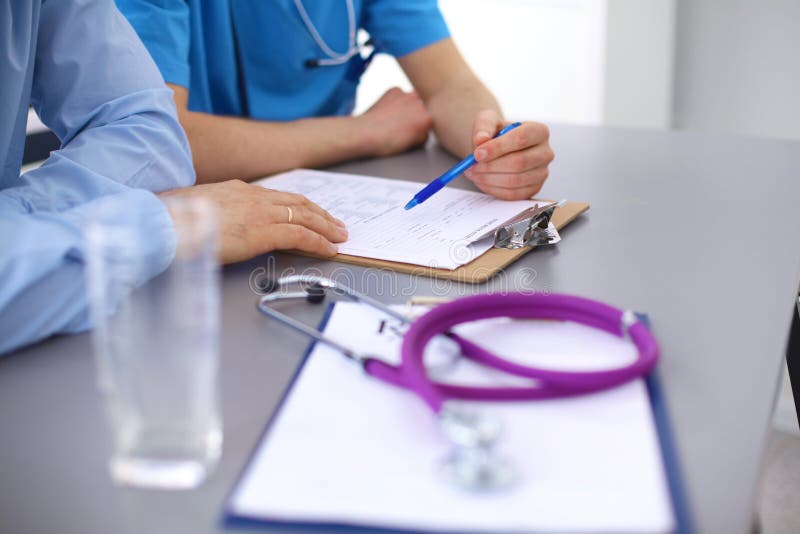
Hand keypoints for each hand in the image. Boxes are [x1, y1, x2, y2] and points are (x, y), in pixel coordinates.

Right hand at [159, 180, 346, 263]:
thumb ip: (214, 216)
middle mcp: (252, 196)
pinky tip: (329, 249)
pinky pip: (300, 235)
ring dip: (326, 227)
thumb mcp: (196, 213)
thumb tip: (218, 227)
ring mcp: (259, 212)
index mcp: (237, 190)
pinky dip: (318, 241)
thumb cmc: (170, 222)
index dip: (299, 206)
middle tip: (337, 225)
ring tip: (340, 237)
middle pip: (297, 202)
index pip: (277, 197)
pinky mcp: (262, 230)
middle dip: (320, 214)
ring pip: (305, 216)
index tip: (312, 213)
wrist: (164, 224)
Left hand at [359, 87, 431, 156]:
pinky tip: (388, 111)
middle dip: (418, 114)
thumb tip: (424, 128)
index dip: (425, 126)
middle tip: (406, 126)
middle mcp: (419, 102)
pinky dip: (396, 101)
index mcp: (427, 118)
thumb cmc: (386, 142)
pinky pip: (400, 95)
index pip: (434, 120)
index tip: (418, 130)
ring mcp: (406, 94)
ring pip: (413, 100)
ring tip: (395, 119)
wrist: (365, 133)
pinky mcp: (394, 90)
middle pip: (424, 108)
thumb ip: (424, 133)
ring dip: (408, 106)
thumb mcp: (414, 144)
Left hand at [463, 110, 553, 199]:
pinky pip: (512, 194)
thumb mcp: (488, 121)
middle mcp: (546, 153)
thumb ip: (484, 126)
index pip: (521, 139)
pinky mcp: (534, 189)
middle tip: (470, 166)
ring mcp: (542, 173)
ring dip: (489, 179)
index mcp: (539, 131)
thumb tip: (480, 140)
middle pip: (519, 162)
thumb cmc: (496, 132)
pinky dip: (493, 190)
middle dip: (490, 166)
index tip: (477, 154)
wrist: (499, 147)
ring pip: (514, 181)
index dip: (498, 147)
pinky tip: (481, 181)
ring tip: (472, 173)